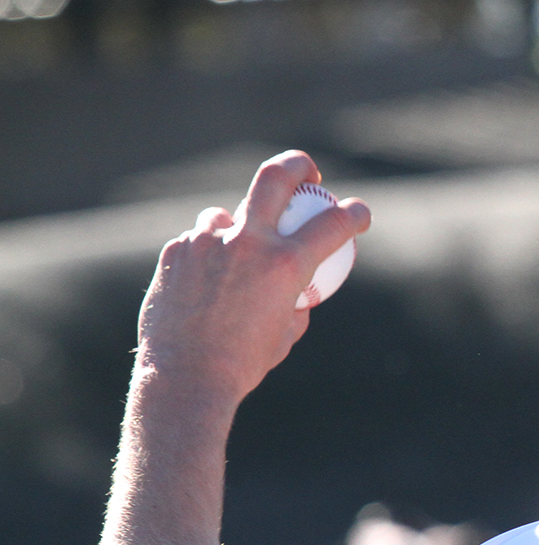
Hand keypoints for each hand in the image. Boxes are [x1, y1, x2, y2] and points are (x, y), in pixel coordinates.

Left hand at [136, 150, 370, 407]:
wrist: (186, 379)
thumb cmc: (245, 363)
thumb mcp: (287, 332)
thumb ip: (297, 300)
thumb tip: (301, 287)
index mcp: (286, 264)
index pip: (333, 223)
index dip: (354, 213)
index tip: (358, 212)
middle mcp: (247, 243)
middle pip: (275, 177)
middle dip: (297, 165)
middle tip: (306, 173)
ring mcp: (206, 242)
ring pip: (225, 216)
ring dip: (234, 230)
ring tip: (231, 263)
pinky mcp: (176, 251)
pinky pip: (197, 243)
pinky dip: (205, 259)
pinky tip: (201, 288)